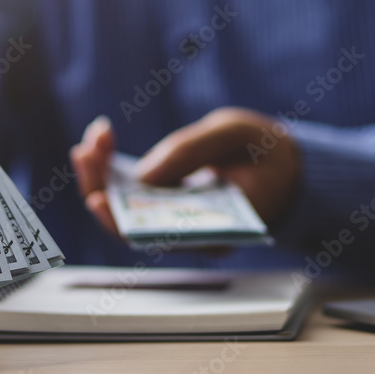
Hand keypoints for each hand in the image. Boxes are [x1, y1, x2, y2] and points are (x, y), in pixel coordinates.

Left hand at [71, 108, 301, 235]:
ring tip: (94, 139)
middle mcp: (189, 235)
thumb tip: (142, 173)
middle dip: (100, 186)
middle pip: (128, 224)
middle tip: (87, 150)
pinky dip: (112, 166)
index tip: (97, 197)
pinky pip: (131, 193)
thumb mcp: (235, 134)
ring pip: (124, 209)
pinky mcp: (167, 204)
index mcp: (213, 232)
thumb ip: (192, 149)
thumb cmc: (268, 154)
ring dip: (101, 174)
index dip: (120, 222)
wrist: (287, 166)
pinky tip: (103, 139)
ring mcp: (176, 221)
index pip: (155, 240)